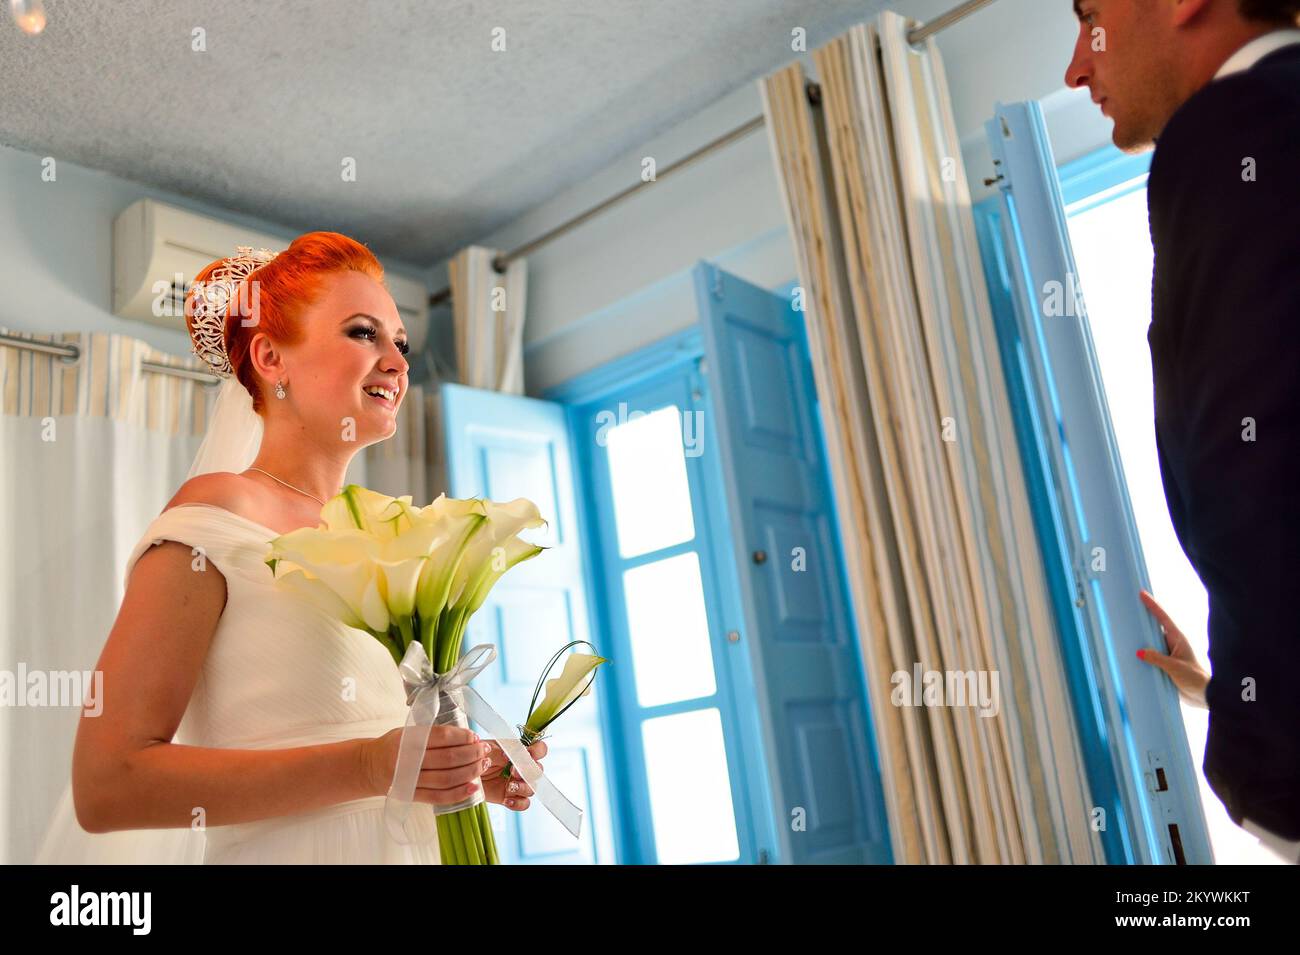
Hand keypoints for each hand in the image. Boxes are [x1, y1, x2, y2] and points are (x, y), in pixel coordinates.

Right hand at [362, 724, 489, 805]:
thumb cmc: (395, 746)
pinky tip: (473, 786)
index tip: (475, 737)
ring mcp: (410, 780)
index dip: (462, 737)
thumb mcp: (408, 732)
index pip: (442, 736)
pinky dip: (459, 793)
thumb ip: (433, 734)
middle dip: (472, 754)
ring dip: (470, 772)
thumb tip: (466, 737)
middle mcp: (408, 760)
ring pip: (447, 778)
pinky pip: (439, 797)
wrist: (370, 767)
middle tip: (484, 751)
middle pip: (448, 759)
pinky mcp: (412, 796)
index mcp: (408, 739)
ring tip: (483, 765)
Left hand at [480, 739, 546, 811]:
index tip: (528, 754)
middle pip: (538, 771)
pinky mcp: (510, 797)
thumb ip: (500, 751)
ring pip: (533, 788)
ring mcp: (517, 783)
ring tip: (509, 787)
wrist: (462, 775)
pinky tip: (506, 800)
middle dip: (528, 771)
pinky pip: (524, 804)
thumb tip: (512, 756)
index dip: (538, 751)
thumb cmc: (474, 758)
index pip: (540, 749)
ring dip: (523, 787)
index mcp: (518, 752)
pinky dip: (518, 803)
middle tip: (513, 771)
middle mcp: (521, 768)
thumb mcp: (486, 750)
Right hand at [1137, 589, 1208, 708]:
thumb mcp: (1175, 667)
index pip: (1163, 618)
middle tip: (1128, 609)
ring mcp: (1167, 654)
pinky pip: (1149, 656)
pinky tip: (1129, 655)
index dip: (1152, 605)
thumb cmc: (1195, 678)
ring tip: (1123, 631)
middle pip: (1154, 628)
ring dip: (1139, 639)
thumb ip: (1157, 659)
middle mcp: (1172, 644)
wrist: (1203, 696)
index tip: (1142, 594)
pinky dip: (1141, 654)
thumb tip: (1139, 652)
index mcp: (1178, 639)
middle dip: (1142, 619)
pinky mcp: (1163, 665)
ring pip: (1150, 643)